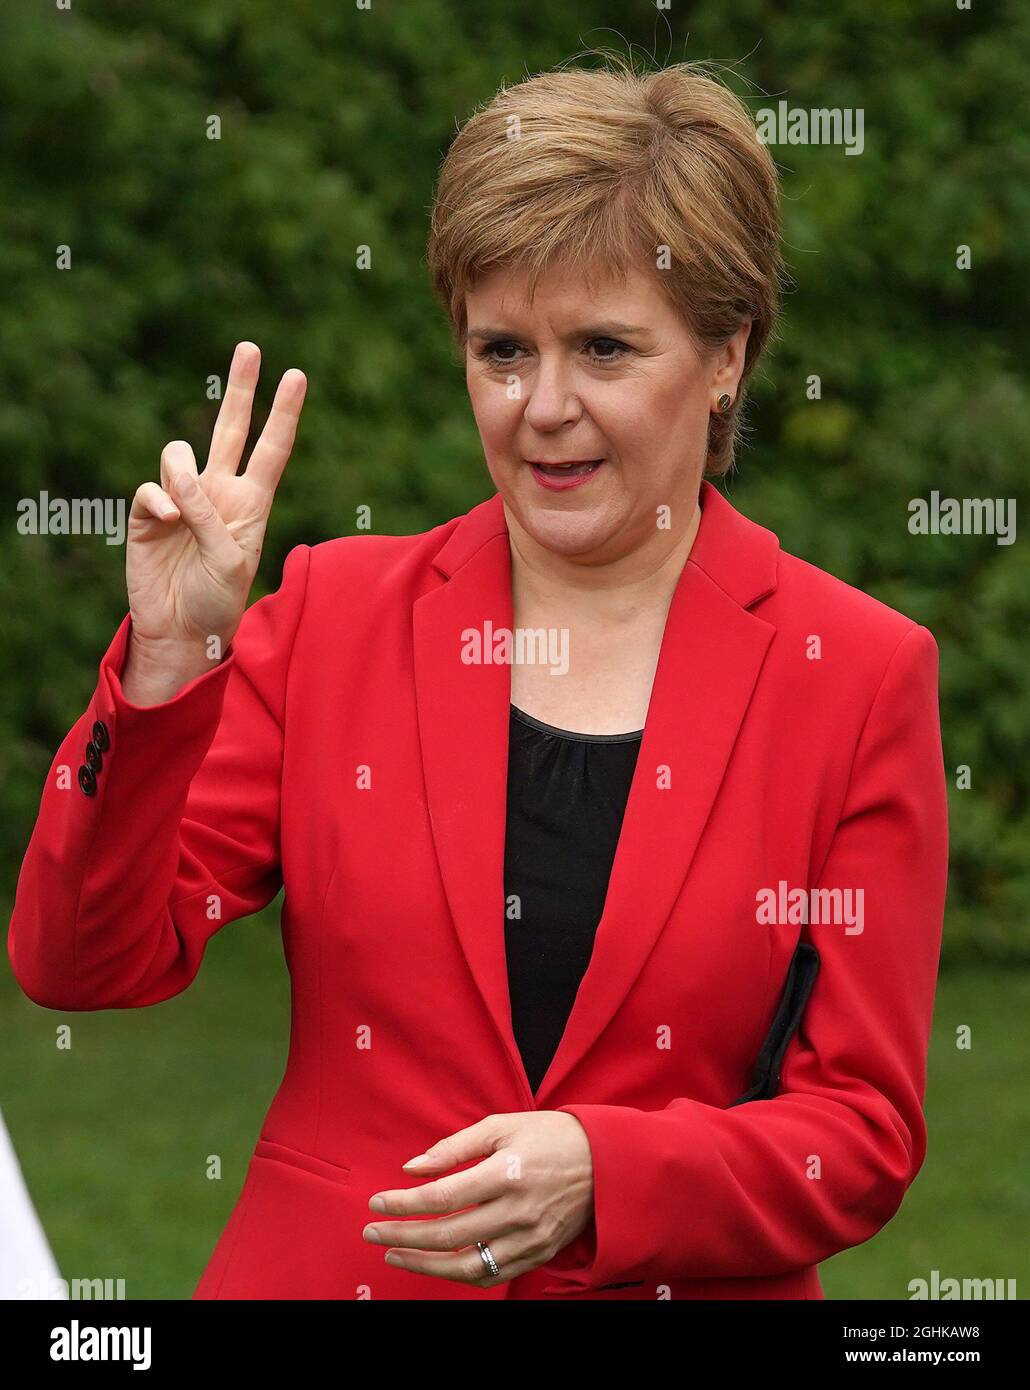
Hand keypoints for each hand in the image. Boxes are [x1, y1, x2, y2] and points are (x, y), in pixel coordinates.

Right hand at [125, 341, 305, 676]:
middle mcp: (219, 493)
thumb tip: (177, 476)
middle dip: (242, 389)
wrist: (183, 633)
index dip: (283, 413)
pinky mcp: (148, 514)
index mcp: (252, 503)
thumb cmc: (218, 601)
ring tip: (183, 510)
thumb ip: (209, 515)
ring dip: (181, 472)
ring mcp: (182, 500)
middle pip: (231, 428)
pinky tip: (165, 519)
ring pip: (178, 454)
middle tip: (251, 348)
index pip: (271, 448)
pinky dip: (158, 500)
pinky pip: (149, 488)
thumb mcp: (230, 560)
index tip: (297, 375)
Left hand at [361, 1111, 593, 1285]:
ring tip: (394, 1254)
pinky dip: (458, 1274)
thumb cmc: (550, 1136)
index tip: (377, 1203)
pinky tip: (435, 1264)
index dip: (403, 1203)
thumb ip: (455, 1147)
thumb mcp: (503, 1125)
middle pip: (448, 1235)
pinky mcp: (537, 1255)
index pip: (443, 1197)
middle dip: (402, 1236)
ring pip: (466, 1266)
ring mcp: (529, 1239)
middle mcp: (518, 1211)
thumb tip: (412, 1168)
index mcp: (507, 1172)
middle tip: (372, 1232)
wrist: (605, 1163)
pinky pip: (491, 1275)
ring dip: (423, 1264)